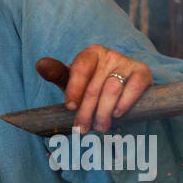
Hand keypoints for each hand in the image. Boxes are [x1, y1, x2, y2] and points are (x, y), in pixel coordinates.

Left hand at [36, 44, 152, 131]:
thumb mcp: (73, 81)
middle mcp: (109, 54)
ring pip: (112, 90)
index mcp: (91, 53)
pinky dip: (124, 103)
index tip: (70, 108)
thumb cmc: (91, 85)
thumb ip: (57, 73)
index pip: (80, 69)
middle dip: (87, 111)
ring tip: (100, 127)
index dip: (74, 90)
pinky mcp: (142, 72)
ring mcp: (127, 62)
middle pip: (94, 86)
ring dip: (104, 112)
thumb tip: (40, 64)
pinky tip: (117, 114)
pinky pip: (133, 88)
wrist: (122, 87)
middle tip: (82, 128)